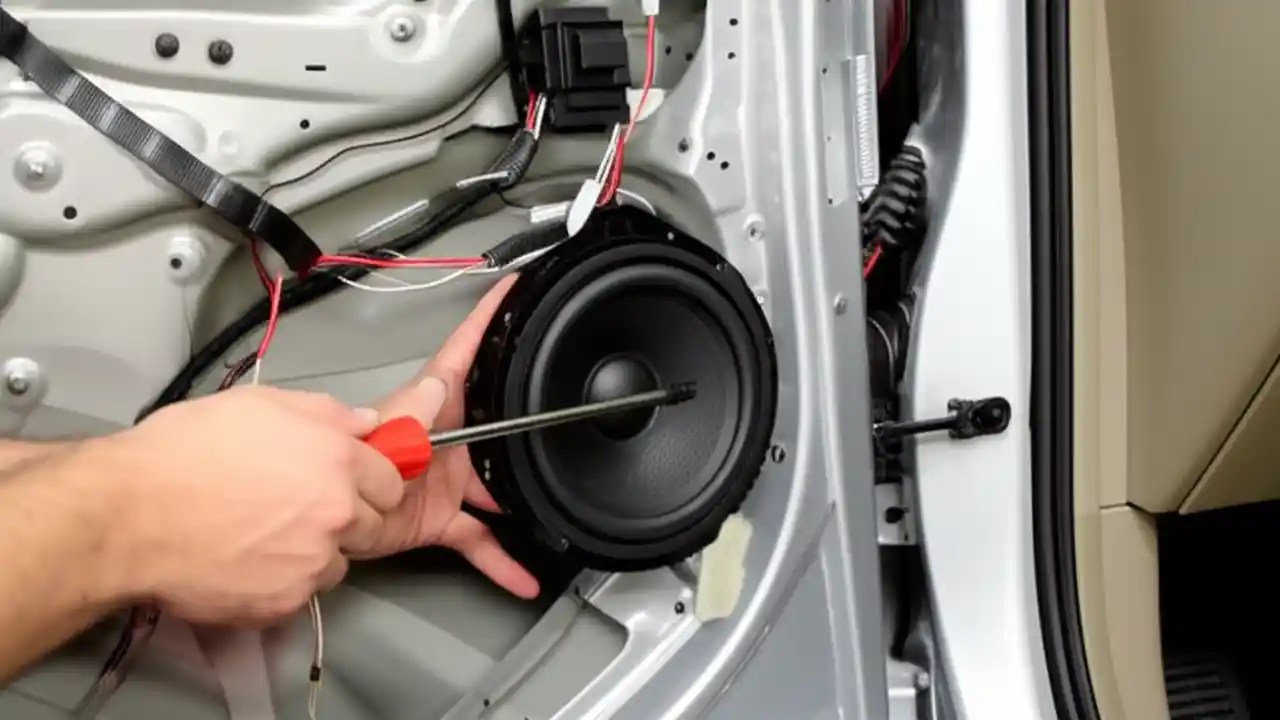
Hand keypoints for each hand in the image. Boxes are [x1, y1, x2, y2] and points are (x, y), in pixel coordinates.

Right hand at [99, 386, 402, 625]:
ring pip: (337, 562)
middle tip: (300, 509)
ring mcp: (313, 562)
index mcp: (337, 460)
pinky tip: (245, 561)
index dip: (370, 480)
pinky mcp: (285, 602)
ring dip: (316, 553)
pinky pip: (300, 593)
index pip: (391, 479)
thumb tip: (367, 423)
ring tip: (266, 537)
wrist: (128, 515)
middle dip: (348, 518)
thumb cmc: (184, 451)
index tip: (347, 483)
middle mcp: (337, 513)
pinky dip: (281, 582)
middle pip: (373, 524)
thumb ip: (325, 412)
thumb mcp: (258, 405)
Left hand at [352, 276, 540, 599]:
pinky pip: (480, 539)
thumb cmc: (343, 464)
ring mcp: (449, 478)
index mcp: (435, 403)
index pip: (467, 348)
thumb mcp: (384, 435)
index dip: (490, 315)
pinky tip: (526, 578)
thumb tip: (437, 389)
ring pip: (500, 485)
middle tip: (561, 411)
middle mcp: (450, 437)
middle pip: (499, 419)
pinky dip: (501, 561)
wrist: (320, 519)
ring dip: (524, 498)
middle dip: (527, 417)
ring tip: (560, 507)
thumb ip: (410, 415)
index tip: (515, 285)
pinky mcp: (442, 517)